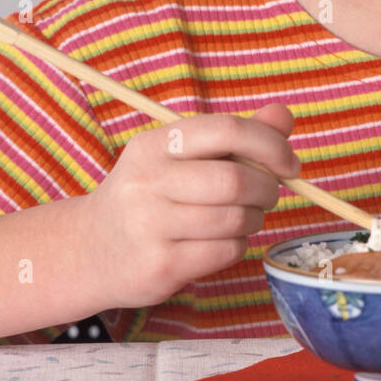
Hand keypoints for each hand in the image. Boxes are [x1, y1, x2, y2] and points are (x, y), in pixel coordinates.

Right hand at [79, 105, 300, 309]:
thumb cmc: (151, 195)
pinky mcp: (159, 265)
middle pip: (236, 180)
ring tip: (243, 218)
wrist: (90, 249)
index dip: (271, 144)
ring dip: (254, 219)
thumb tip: (284, 115)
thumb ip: (235, 137)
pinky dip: (237, 245)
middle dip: (267, 189)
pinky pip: (226, 251)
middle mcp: (148, 181)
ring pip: (235, 219)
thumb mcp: (181, 157)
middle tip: (268, 195)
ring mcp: (150, 226)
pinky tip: (220, 241)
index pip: (227, 130)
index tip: (290, 164)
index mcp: (155, 144)